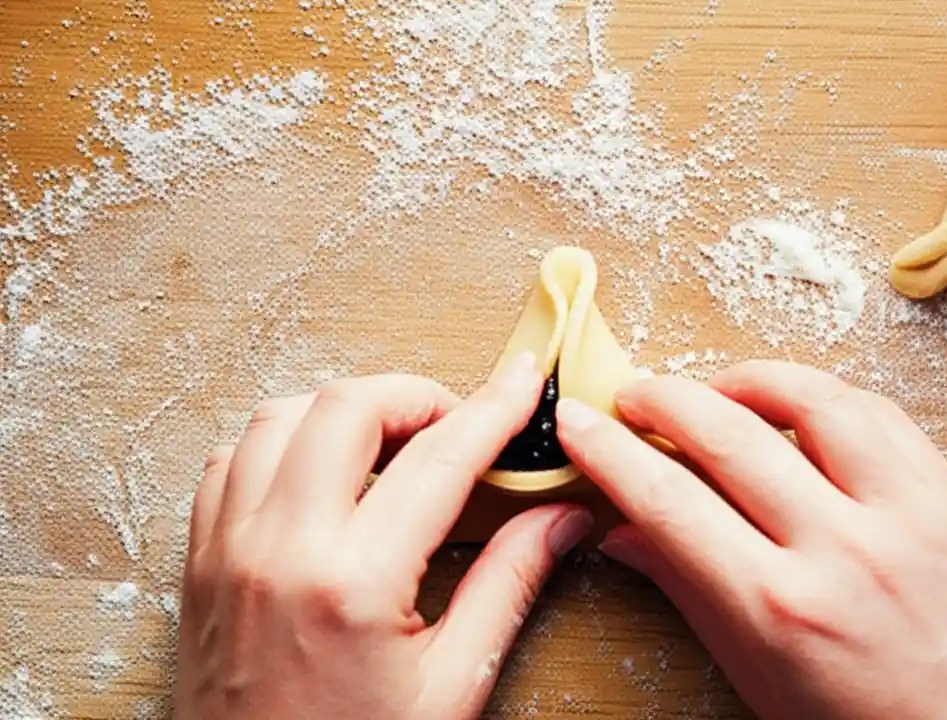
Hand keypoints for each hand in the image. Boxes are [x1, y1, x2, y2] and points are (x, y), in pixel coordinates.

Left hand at [175, 356, 592, 719]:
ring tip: (394, 441)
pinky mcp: (202, 565)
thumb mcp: (453, 685)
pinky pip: (230, 461)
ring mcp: (229, 552)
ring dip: (345, 410)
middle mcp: (279, 552)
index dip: (495, 408)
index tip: (525, 382)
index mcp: (352, 584)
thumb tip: (560, 519)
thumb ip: (509, 584)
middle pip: (346, 407)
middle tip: (459, 422)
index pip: (439, 458)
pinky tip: (323, 472)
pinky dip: (282, 443)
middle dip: (416, 395)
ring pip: (278, 418)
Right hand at [555, 360, 946, 719]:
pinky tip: (793, 403)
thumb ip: (691, 596)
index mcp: (781, 609)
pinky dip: (822, 395)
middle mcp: (843, 549)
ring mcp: (906, 513)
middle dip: (662, 400)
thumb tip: (623, 535)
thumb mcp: (762, 684)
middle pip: (728, 434)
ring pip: (810, 399)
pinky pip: (878, 413)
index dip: (609, 453)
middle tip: (631, 394)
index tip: (579, 425)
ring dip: (744, 378)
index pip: (669, 501)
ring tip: (710, 388)